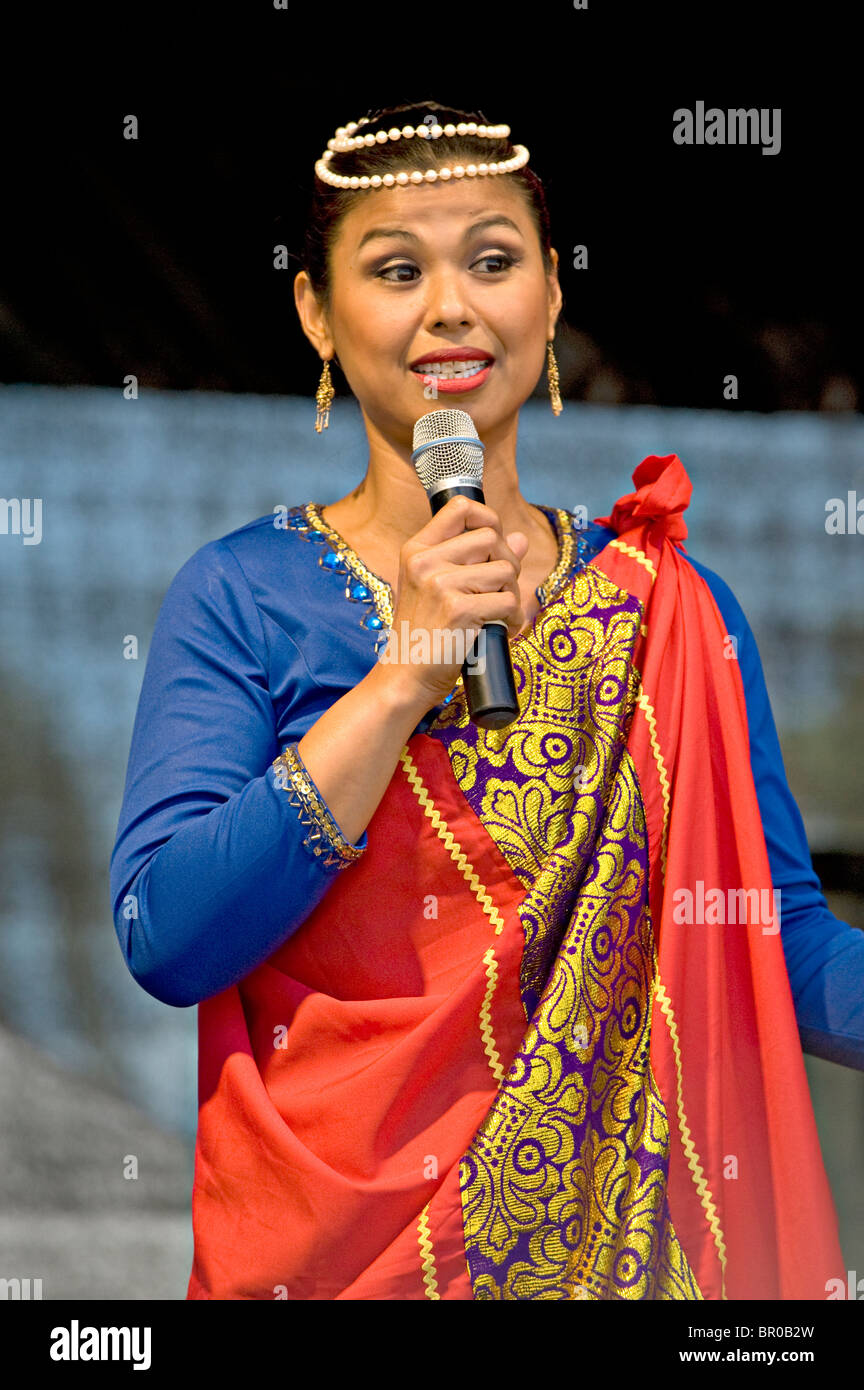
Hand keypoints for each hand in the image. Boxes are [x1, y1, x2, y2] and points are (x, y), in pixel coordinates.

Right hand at [380, 495, 529, 709]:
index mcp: (416, 550)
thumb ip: (476, 560)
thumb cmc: (424, 634)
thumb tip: (520, 538)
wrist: (405, 677)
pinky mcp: (459, 610)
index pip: (460, 508)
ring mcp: (441, 584)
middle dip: (508, 563)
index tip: (496, 542)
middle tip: (502, 590)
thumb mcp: (438, 589)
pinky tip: (500, 629)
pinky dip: (512, 619)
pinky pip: (509, 601)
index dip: (489, 519)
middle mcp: (425, 562)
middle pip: (491, 537)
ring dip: (512, 594)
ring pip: (505, 569)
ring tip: (499, 614)